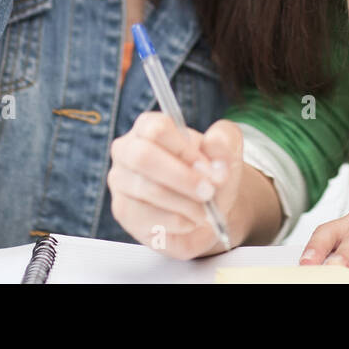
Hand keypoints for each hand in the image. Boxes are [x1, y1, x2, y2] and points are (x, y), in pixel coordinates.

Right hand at [108, 114, 242, 258]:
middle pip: (143, 157)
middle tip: (209, 192)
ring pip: (148, 189)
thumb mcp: (227, 152)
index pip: (158, 129)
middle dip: (182, 178)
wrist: (208, 211)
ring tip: (205, 210)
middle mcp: (127, 150)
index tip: (207, 168)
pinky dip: (176, 221)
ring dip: (185, 203)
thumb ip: (225, 141)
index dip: (185, 150)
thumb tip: (213, 141)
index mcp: (149, 126)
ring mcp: (120, 181)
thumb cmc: (211, 174)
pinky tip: (189, 220)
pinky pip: (146, 217)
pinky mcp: (123, 210)